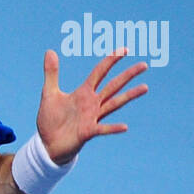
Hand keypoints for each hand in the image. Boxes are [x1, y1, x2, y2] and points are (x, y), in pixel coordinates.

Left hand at [36, 47, 148, 164]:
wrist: (48, 143)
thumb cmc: (50, 119)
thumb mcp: (49, 93)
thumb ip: (51, 73)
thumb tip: (49, 51)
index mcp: (83, 92)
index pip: (100, 72)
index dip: (111, 60)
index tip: (125, 49)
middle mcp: (92, 103)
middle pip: (113, 86)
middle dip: (128, 75)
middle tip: (144, 65)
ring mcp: (92, 117)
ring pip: (114, 104)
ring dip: (129, 96)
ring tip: (145, 87)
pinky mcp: (88, 132)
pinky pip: (102, 129)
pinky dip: (113, 128)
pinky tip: (125, 126)